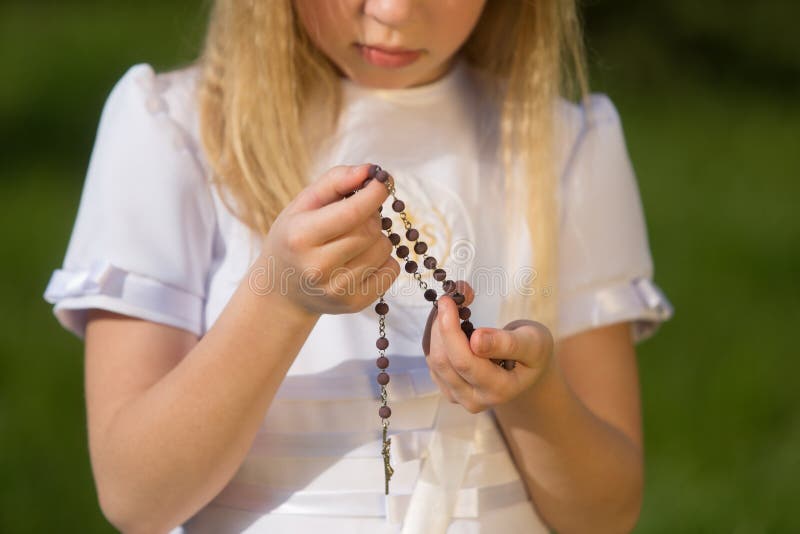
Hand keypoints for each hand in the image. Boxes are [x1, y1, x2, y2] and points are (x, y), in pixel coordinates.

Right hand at [257, 164, 399, 314]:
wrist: (281, 290)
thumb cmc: (294, 238)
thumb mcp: (303, 204)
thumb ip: (335, 181)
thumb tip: (370, 171)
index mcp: (301, 236)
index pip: (353, 212)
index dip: (375, 193)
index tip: (382, 181)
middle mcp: (318, 267)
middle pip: (371, 230)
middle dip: (372, 216)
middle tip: (358, 215)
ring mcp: (337, 290)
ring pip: (384, 250)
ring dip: (377, 238)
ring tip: (355, 240)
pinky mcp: (354, 303)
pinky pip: (391, 271)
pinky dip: (384, 260)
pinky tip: (362, 259)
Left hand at [421, 282, 554, 413]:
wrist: (528, 370)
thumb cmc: (532, 352)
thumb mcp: (532, 343)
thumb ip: (507, 343)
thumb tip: (476, 340)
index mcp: (499, 390)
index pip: (465, 361)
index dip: (450, 330)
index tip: (447, 300)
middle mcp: (475, 400)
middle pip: (444, 362)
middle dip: (441, 326)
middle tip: (449, 298)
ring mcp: (459, 396)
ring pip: (435, 361)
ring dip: (437, 330)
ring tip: (452, 308)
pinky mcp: (448, 388)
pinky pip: (433, 362)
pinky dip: (437, 338)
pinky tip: (450, 323)